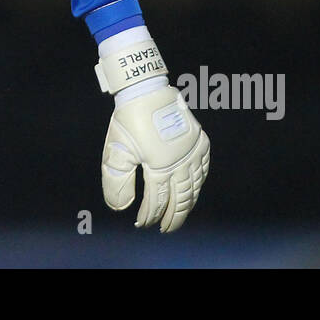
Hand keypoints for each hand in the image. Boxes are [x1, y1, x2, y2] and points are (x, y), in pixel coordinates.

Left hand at [100, 80, 209, 230]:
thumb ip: (117, 182)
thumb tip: (121, 208)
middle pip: (180, 200)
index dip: (150, 216)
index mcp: (159, 167)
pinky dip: (198, 184)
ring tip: (177, 216)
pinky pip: (203, 170)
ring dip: (186, 205)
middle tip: (164, 229)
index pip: (157, 201)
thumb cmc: (128, 120)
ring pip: (194, 188)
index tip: (141, 224)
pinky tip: (193, 190)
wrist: (146, 90)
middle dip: (172, 217)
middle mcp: (181, 163)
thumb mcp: (116, 151)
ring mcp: (193, 152)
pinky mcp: (199, 142)